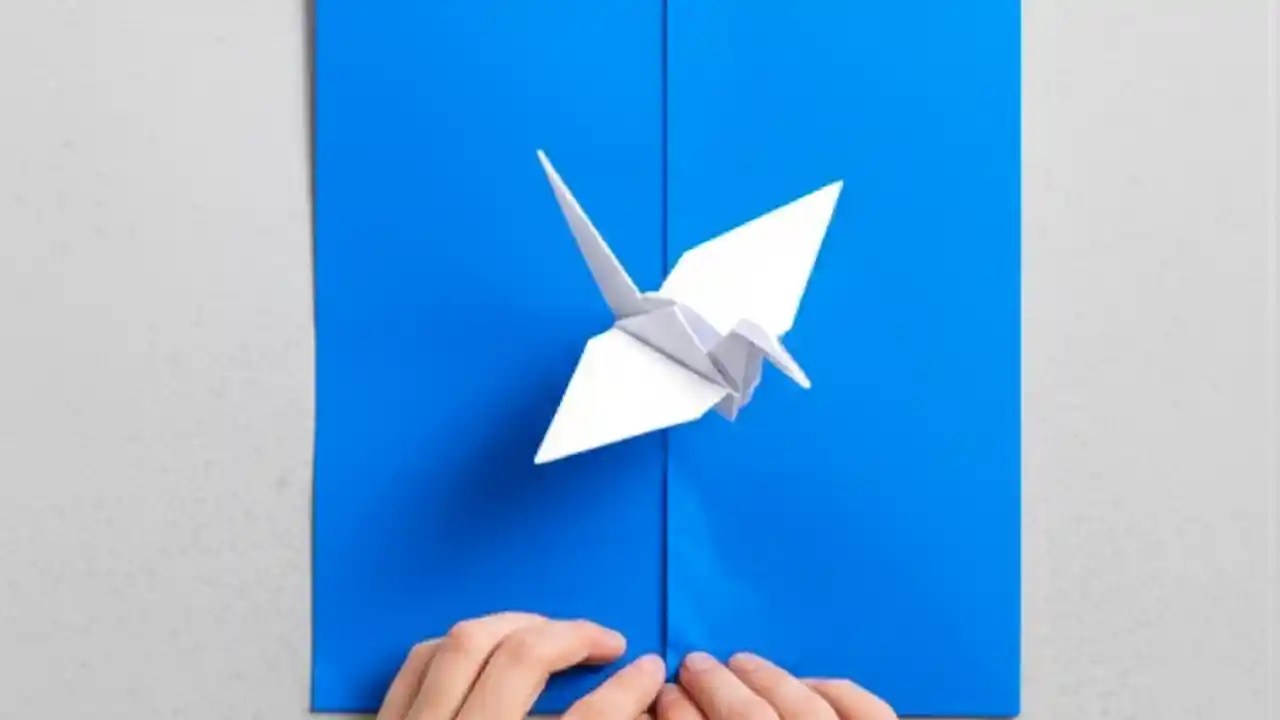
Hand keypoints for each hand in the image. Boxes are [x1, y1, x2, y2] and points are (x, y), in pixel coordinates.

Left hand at [376, 612, 665, 719]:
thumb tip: (635, 711)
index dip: (627, 692)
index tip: (650, 672)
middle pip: (519, 661)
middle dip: (571, 637)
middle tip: (606, 641)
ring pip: (463, 646)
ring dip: (516, 626)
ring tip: (550, 631)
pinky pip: (419, 663)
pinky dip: (458, 643)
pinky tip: (486, 646)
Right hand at [656, 652, 895, 719]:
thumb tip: (678, 711)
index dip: (678, 713)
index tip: (662, 695)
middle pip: (750, 719)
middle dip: (715, 687)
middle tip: (691, 667)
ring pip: (804, 710)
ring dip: (766, 680)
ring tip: (740, 662)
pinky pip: (866, 713)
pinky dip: (838, 692)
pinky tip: (812, 682)